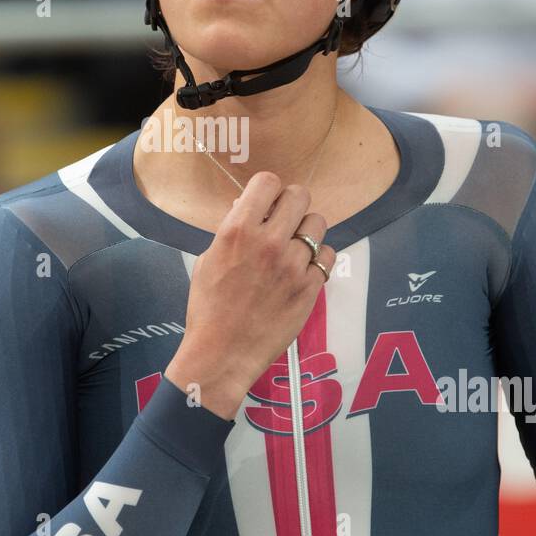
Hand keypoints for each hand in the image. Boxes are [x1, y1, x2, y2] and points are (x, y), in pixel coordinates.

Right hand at [166, 171, 335, 419]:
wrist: (222, 353)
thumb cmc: (208, 307)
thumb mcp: (208, 259)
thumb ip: (232, 231)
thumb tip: (250, 210)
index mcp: (238, 230)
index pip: (268, 182)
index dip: (269, 190)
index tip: (266, 202)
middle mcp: (269, 242)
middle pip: (299, 196)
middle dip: (291, 205)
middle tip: (284, 220)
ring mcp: (293, 265)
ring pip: (317, 225)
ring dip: (307, 231)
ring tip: (294, 247)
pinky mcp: (310, 288)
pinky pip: (327, 257)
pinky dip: (317, 260)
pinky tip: (303, 270)